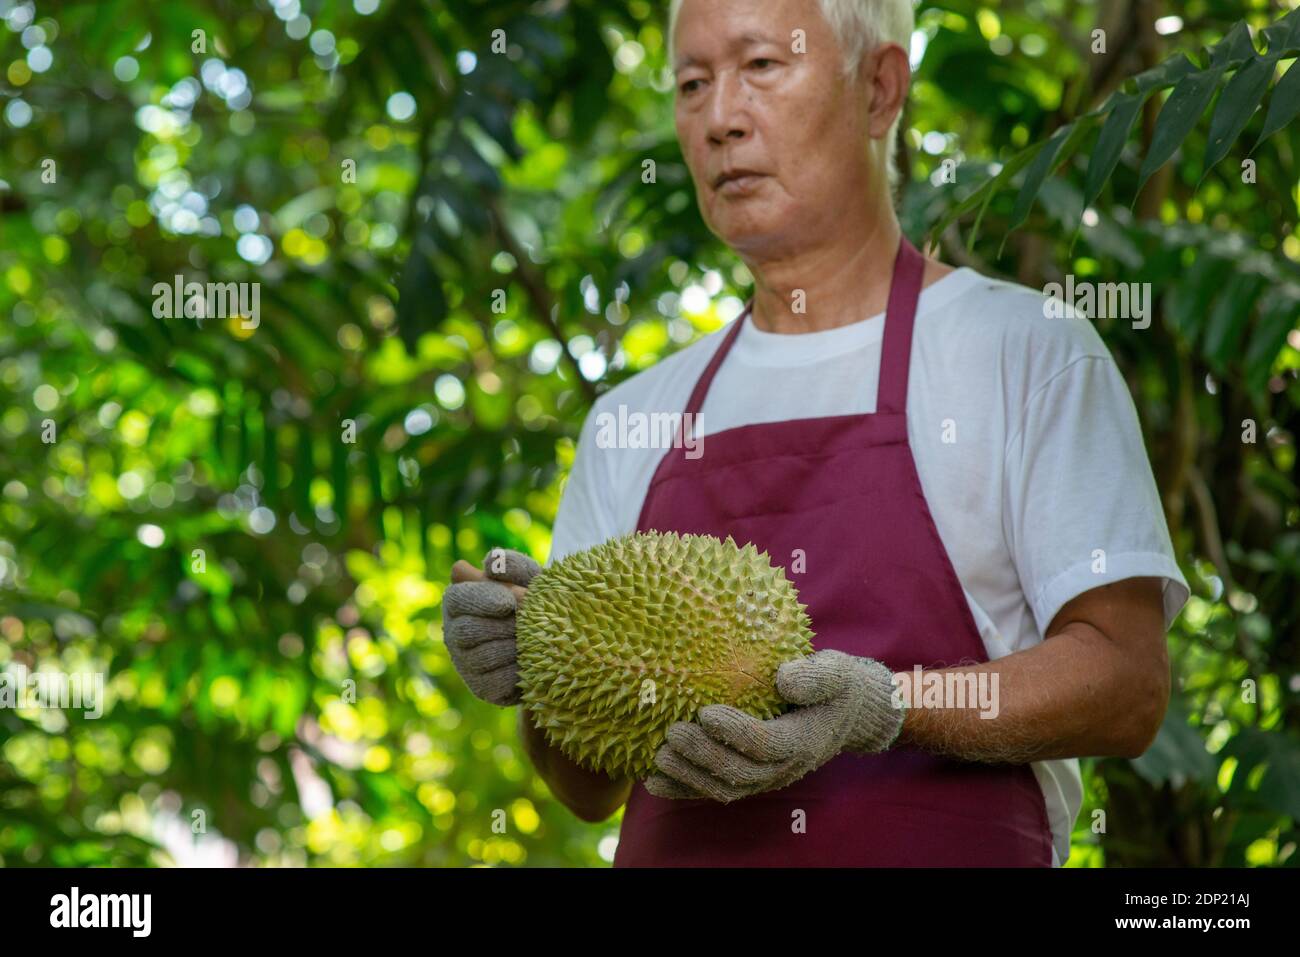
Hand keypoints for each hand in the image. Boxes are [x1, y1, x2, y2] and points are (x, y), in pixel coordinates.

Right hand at [440, 547, 540, 706]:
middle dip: (502, 627)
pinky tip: (532, 662)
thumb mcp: (532, 578)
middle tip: (526, 624)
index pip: (456, 599)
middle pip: (465, 631)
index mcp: (461, 600)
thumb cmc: (541, 602)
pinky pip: (495, 682)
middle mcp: (455, 632)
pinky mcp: (482, 688)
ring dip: (513, 648)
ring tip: (532, 640)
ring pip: (481, 657)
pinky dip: (517, 672)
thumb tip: (489, 565)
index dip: (480, 601)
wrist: (561, 643)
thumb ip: (512, 564)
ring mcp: (466, 663)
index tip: (508, 604)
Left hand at [644, 649, 904, 801]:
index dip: (734, 732)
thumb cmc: (836, 685)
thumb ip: (814, 676)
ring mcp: (768, 778)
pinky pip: (717, 790)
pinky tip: (653, 782)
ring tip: (659, 756)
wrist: (848, 714)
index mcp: (803, 740)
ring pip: (725, 789)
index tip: (705, 711)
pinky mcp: (752, 779)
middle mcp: (785, 767)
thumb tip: (783, 677)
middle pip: (740, 772)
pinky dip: (684, 790)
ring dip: (689, 777)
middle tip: (673, 732)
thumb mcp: (836, 671)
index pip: (765, 743)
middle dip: (703, 756)